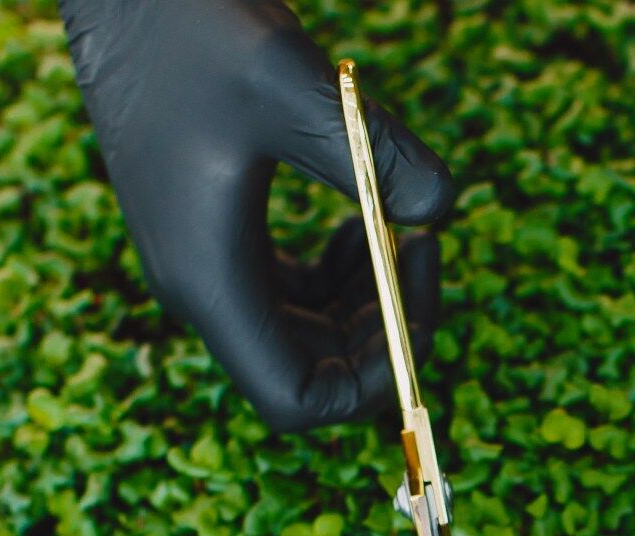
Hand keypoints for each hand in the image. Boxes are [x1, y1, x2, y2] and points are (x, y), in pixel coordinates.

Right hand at [60, 0, 453, 431]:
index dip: (368, 381)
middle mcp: (202, 287)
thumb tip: (442, 209)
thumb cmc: (193, 31)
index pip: (295, 399)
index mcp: (209, 282)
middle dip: (379, 334)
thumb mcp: (300, 90)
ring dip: (364, 303)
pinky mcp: (214, 229)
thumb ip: (377, 157)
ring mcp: (204, 261)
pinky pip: (289, 289)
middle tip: (424, 255)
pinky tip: (365, 218)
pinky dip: (338, 273)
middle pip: (307, 370)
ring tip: (403, 231)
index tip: (414, 304)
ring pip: (303, 331)